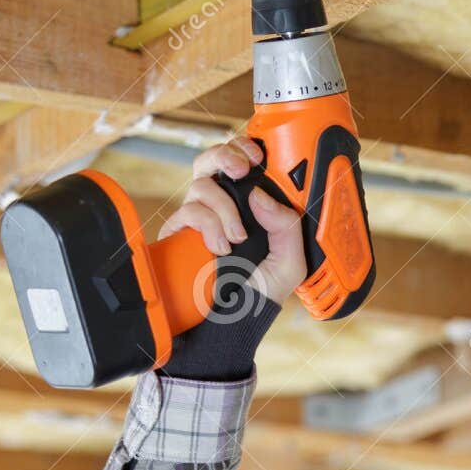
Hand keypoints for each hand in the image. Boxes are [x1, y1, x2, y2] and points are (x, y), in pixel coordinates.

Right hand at [156, 136, 306, 304]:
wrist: (231, 320)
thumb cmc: (260, 291)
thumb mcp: (289, 261)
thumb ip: (286, 225)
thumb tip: (259, 194)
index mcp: (253, 208)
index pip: (244, 164)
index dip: (246, 149)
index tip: (258, 156)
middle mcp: (225, 206)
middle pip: (213, 161)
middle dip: (226, 156)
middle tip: (241, 171)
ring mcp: (201, 217)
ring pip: (202, 185)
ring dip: (224, 209)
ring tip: (236, 239)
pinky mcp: (180, 232)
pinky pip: (189, 211)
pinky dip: (207, 226)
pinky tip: (219, 247)